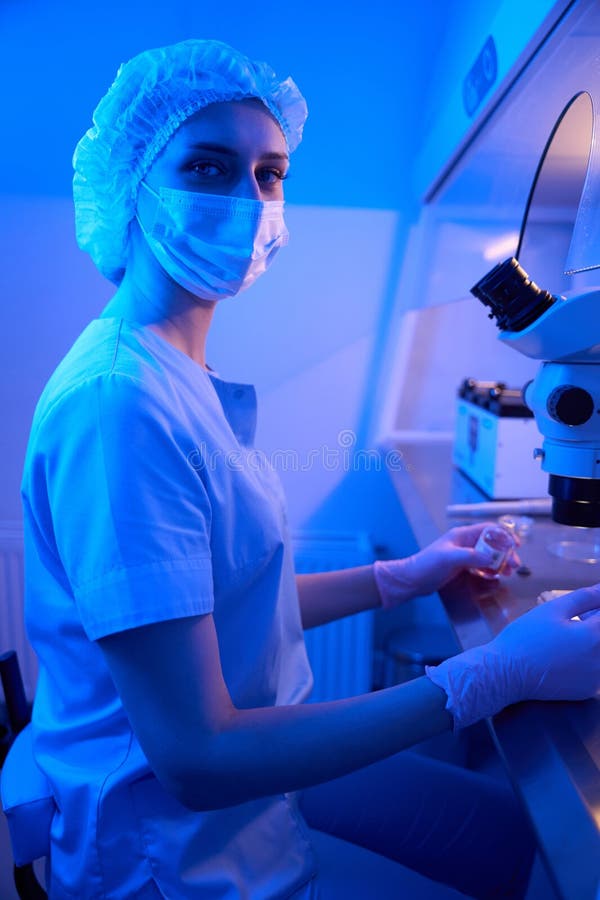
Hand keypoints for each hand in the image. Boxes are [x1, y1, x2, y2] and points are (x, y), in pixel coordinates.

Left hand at [373, 524, 518, 608]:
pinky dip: (491, 571)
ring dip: (500, 563)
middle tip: (516, 565)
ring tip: (509, 573)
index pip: (488, 529)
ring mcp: (464, 556)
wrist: (413, 580)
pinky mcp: (462, 568)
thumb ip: (470, 557)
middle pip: (492, 544)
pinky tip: (497, 577)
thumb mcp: (449, 558)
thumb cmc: (428, 565)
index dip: (504, 535)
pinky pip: (481, 567)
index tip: (516, 545)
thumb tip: (491, 559)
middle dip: (506, 553)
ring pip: (488, 556)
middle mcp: (465, 543)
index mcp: (462, 535)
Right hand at [426, 585, 599, 728]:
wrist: (506, 674)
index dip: (596, 608)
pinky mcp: (587, 690)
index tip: (585, 607)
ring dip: (592, 639)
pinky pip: (595, 669)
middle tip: (581, 614)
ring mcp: (596, 679)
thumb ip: (585, 597)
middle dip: (595, 621)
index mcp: (595, 637)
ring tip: (571, 632)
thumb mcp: (553, 610)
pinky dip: (588, 657)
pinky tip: (567, 652)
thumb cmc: (526, 636)